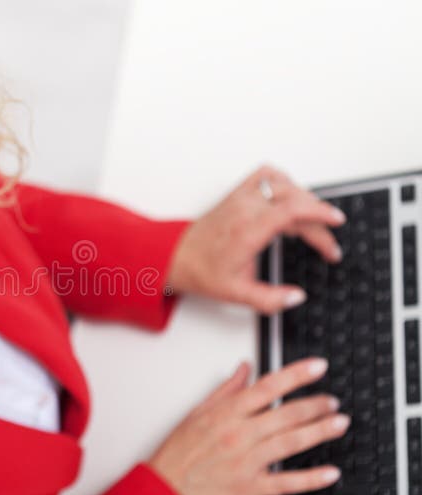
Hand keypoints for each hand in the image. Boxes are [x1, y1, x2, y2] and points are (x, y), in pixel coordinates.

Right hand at [146, 356, 349, 494]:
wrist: (167, 484)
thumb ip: (227, 389)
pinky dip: (312, 478)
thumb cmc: (180, 449)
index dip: (296, 375)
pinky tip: (330, 472)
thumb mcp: (198, 411)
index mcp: (227, 413)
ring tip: (339, 423)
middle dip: (316, 405)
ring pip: (291, 442)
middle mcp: (240, 434)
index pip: (268, 387)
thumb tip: (245, 368)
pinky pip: (287, 482)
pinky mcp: (251, 487)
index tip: (317, 367)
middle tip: (333, 401)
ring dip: (320, 432)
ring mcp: (247, 461)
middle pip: (287, 414)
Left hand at [165, 164, 346, 313]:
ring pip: (283, 184)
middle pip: (294, 200)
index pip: (291, 210)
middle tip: (327, 245)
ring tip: (312, 225)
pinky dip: (284, 181)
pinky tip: (291, 198)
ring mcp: (240, 198)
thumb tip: (296, 297)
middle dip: (319, 220)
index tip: (337, 222)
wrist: (176, 256)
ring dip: (305, 200)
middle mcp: (244, 209)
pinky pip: (265, 175)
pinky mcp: (236, 194)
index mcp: (247, 231)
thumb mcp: (236, 294)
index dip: (319, 213)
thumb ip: (269, 300)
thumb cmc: (202, 271)